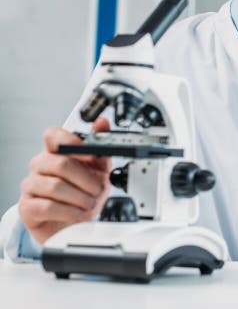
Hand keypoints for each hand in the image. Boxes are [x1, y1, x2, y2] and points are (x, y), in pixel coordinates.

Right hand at [18, 118, 112, 244]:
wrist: (74, 223)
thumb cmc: (84, 193)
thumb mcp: (99, 169)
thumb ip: (101, 147)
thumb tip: (102, 123)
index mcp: (56, 152)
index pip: (53, 135)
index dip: (71, 141)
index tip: (91, 153)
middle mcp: (40, 165)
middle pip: (60, 163)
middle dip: (86, 179)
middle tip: (98, 189)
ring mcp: (31, 186)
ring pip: (55, 186)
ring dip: (79, 197)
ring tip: (90, 203)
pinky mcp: (27, 207)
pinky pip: (47, 206)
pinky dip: (69, 211)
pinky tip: (78, 213)